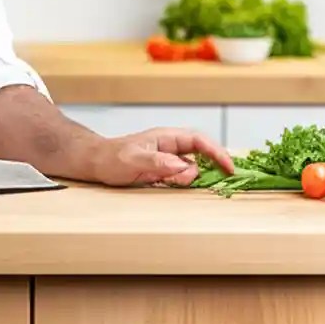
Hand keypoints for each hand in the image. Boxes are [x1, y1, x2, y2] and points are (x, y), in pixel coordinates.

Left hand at [87, 128, 233, 186]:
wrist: (95, 163)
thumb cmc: (111, 157)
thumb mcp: (134, 159)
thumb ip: (158, 162)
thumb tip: (183, 166)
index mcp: (167, 138)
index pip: (199, 141)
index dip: (217, 152)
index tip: (228, 167)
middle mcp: (170, 147)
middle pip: (200, 155)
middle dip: (204, 169)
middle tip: (195, 180)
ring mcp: (167, 160)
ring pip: (191, 169)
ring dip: (187, 179)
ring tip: (166, 182)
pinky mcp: (163, 172)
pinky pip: (180, 178)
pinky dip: (181, 184)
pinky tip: (168, 185)